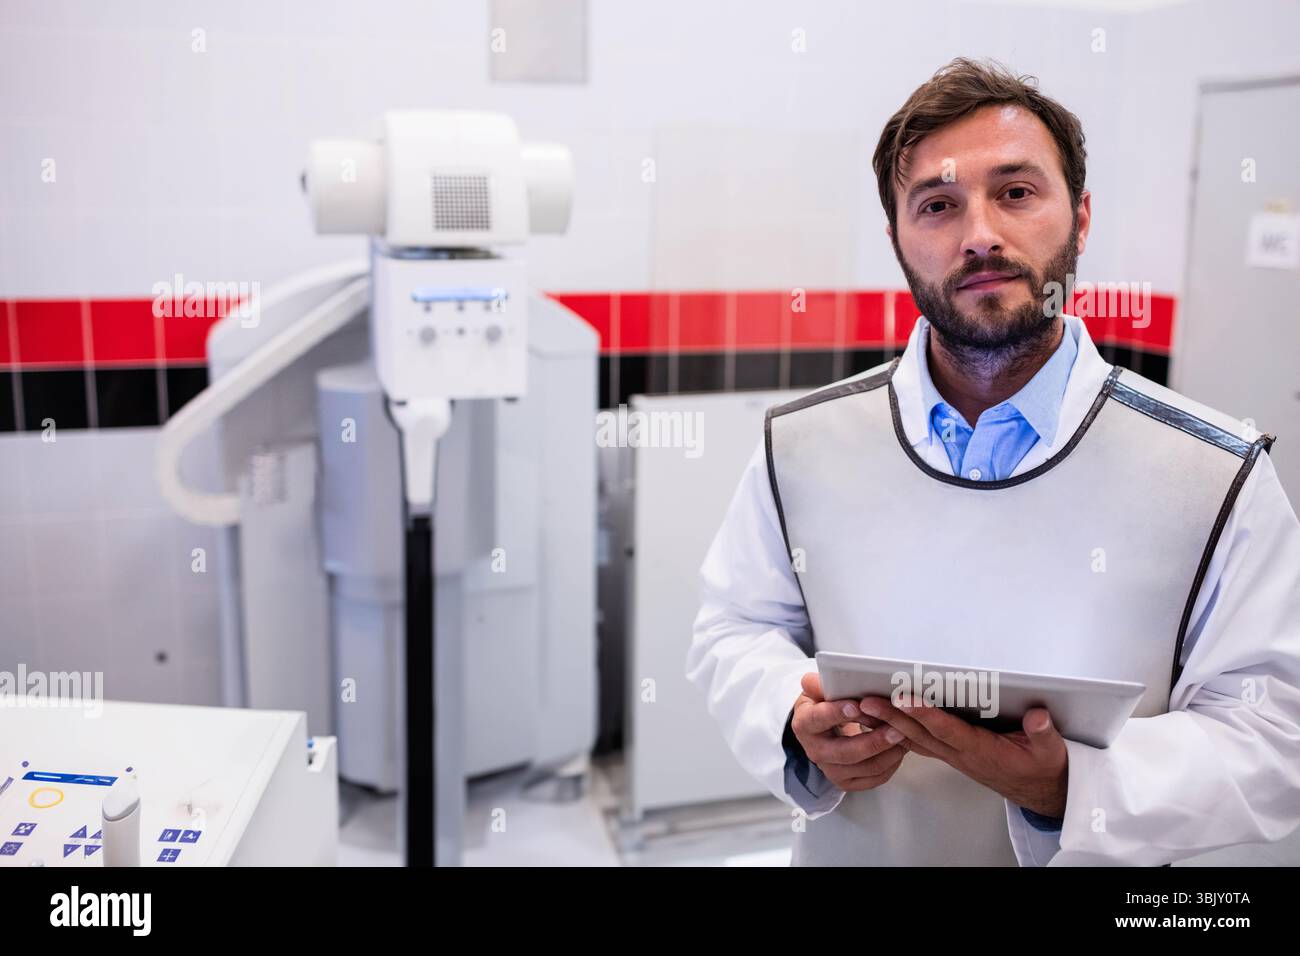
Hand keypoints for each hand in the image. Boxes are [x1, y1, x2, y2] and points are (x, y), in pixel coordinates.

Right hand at [791, 674, 907, 791]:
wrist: (823, 730)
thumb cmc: (824, 705)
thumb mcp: (819, 690)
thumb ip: (821, 683)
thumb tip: (824, 675)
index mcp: (804, 725)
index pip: (819, 719)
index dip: (838, 713)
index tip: (857, 705)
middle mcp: (815, 751)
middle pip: (847, 752)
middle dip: (874, 740)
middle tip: (896, 728)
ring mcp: (831, 770)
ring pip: (866, 767)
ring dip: (889, 752)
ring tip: (903, 735)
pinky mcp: (847, 782)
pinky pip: (875, 778)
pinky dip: (892, 764)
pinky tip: (900, 749)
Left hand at [857, 695, 1068, 817]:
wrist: (1040, 792)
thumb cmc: (1042, 768)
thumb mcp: (1051, 752)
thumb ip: (1043, 734)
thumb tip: (1038, 716)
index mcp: (982, 751)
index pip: (948, 730)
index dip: (926, 714)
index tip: (905, 699)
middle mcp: (960, 754)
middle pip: (920, 734)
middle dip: (892, 717)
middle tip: (866, 701)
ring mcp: (952, 755)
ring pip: (914, 739)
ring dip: (887, 724)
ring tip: (861, 708)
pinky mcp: (950, 753)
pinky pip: (918, 743)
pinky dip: (897, 731)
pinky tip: (880, 721)